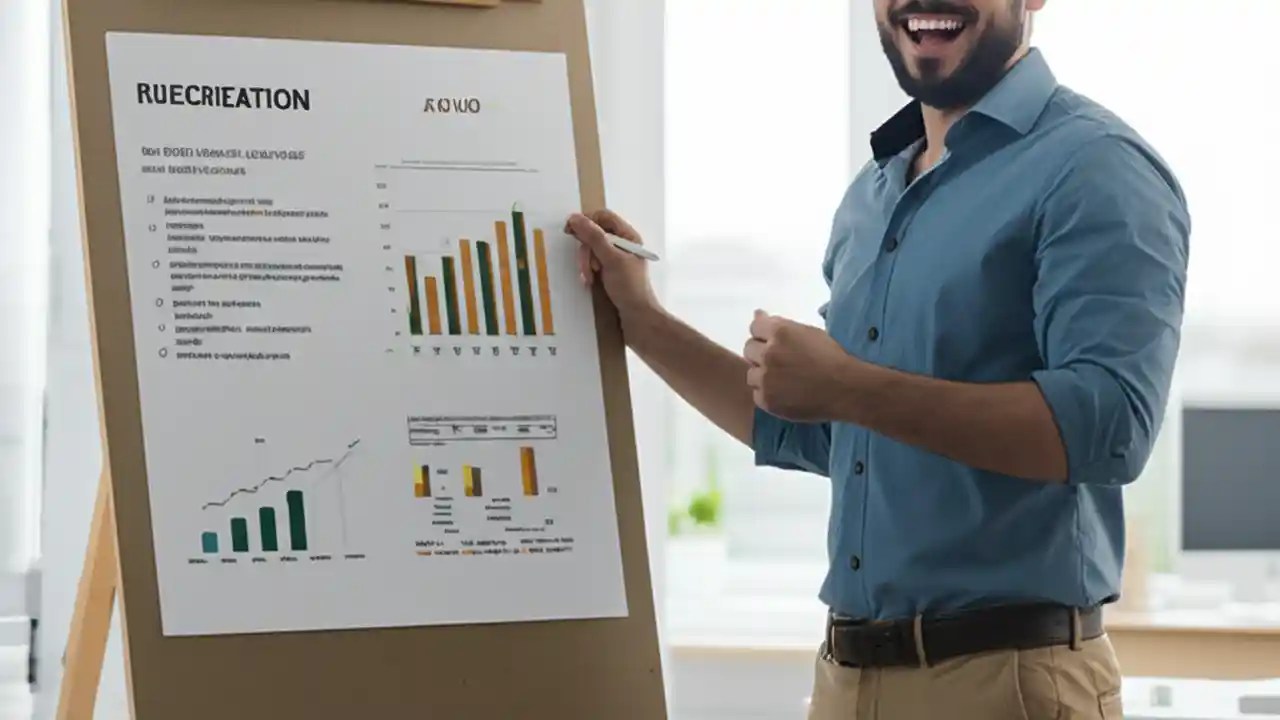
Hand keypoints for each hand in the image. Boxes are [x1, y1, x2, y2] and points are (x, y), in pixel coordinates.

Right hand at [565, 210, 660, 322]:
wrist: (638, 319)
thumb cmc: (629, 288)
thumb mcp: (611, 260)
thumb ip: (593, 237)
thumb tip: (574, 218)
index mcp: (628, 236)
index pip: (603, 216)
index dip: (586, 220)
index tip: (570, 230)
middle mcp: (622, 244)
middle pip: (594, 233)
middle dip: (586, 250)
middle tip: (588, 267)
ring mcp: (615, 259)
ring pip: (590, 249)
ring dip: (585, 263)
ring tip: (589, 278)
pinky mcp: (608, 272)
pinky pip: (591, 263)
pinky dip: (587, 271)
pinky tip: (589, 282)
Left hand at [744, 311, 858, 421]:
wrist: (846, 390)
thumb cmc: (832, 358)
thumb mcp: (809, 333)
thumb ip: (780, 325)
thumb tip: (757, 313)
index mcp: (779, 332)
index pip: (755, 327)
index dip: (763, 335)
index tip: (772, 342)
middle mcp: (768, 353)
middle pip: (749, 349)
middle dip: (761, 353)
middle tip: (781, 362)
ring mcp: (765, 378)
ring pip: (751, 374)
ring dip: (763, 375)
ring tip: (785, 380)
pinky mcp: (766, 400)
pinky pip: (758, 394)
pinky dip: (768, 394)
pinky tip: (786, 394)